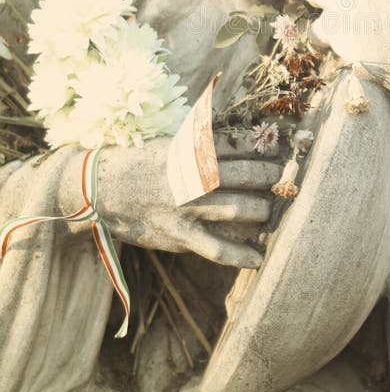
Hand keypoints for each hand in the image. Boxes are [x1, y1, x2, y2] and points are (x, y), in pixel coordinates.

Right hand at [57, 134, 280, 268]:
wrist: (102, 189)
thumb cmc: (140, 164)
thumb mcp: (170, 144)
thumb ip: (201, 140)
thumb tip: (232, 133)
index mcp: (190, 152)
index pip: (235, 147)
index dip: (261, 150)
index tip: (281, 152)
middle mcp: (190, 178)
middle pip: (242, 175)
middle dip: (268, 177)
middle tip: (286, 180)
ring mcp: (185, 208)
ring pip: (235, 208)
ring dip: (261, 209)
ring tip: (273, 210)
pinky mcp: (178, 234)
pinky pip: (214, 248)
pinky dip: (239, 254)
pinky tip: (258, 258)